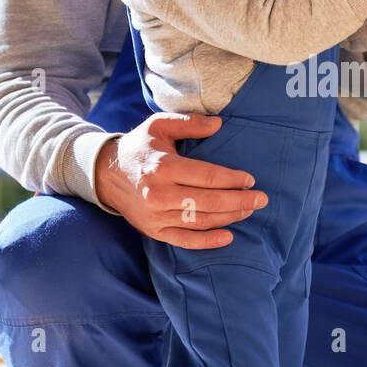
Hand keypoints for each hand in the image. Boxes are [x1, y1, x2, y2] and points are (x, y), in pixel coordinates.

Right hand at [94, 113, 267, 246]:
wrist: (105, 174)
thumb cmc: (139, 147)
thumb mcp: (159, 125)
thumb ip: (189, 124)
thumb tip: (219, 124)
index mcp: (163, 167)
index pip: (206, 176)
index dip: (232, 179)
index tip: (250, 180)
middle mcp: (159, 194)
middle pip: (208, 202)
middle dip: (239, 201)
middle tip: (261, 199)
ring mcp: (155, 216)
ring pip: (200, 221)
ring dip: (228, 218)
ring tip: (248, 210)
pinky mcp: (153, 231)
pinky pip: (184, 240)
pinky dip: (207, 242)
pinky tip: (228, 237)